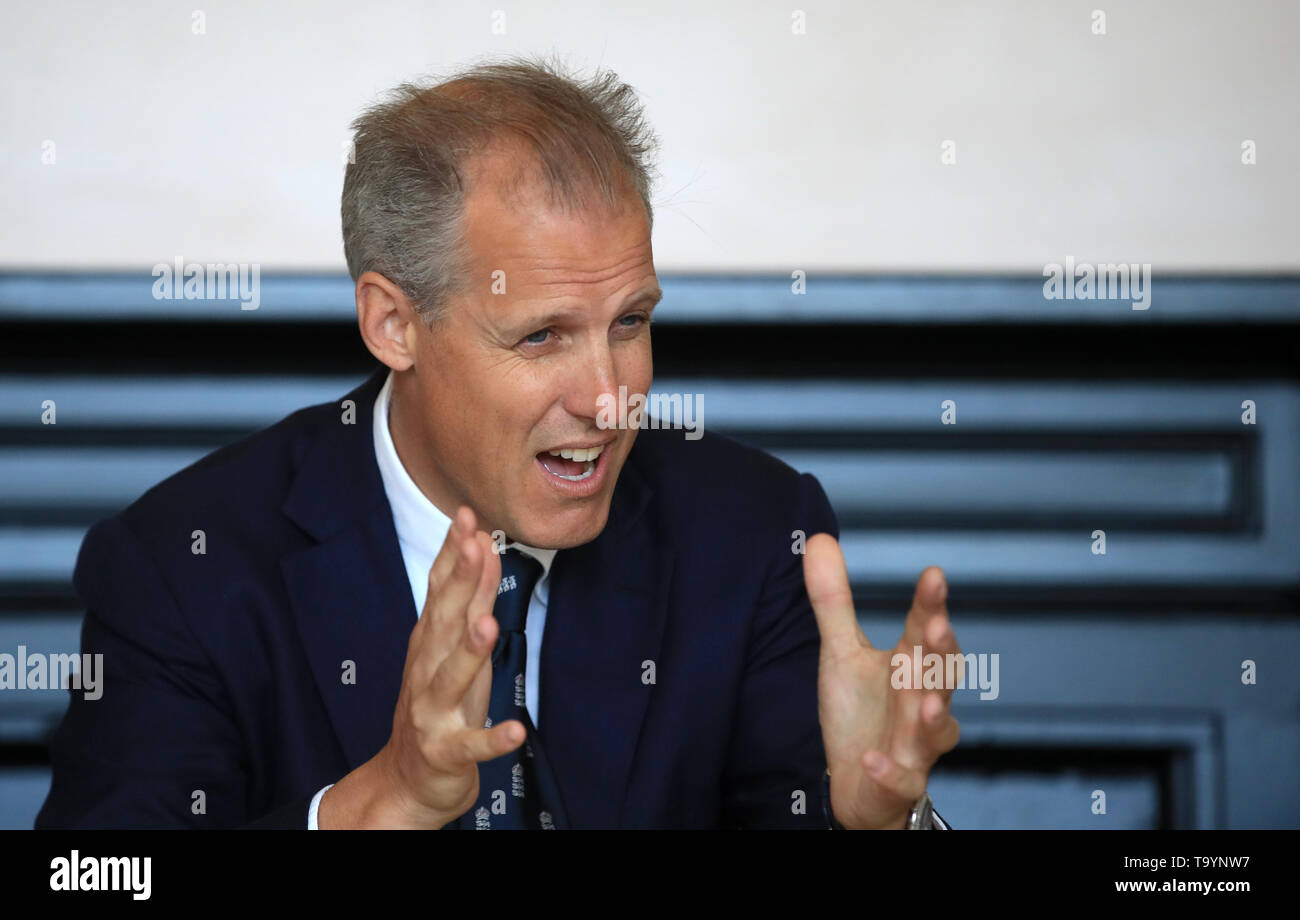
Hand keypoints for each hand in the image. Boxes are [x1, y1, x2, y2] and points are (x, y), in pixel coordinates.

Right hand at [319, 506, 522, 827]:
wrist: (409, 779)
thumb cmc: (439, 703)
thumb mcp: (453, 645)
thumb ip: (468, 598)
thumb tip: (483, 544)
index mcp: (430, 643)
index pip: (440, 591)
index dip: (453, 555)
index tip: (467, 517)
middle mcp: (426, 671)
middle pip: (443, 623)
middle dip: (460, 585)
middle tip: (477, 547)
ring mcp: (434, 712)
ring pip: (452, 679)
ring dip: (469, 652)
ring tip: (488, 624)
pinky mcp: (448, 751)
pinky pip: (472, 745)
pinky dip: (492, 739)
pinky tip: (515, 732)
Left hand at [803, 534, 960, 829]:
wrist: (860, 784)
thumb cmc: (861, 712)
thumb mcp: (841, 653)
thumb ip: (834, 601)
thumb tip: (819, 538)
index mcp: (910, 666)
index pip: (925, 629)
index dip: (931, 604)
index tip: (933, 575)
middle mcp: (922, 701)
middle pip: (941, 675)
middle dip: (941, 653)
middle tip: (937, 627)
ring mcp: (916, 744)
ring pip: (935, 731)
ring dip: (934, 715)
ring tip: (925, 701)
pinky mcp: (901, 782)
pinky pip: (900, 779)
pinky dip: (888, 771)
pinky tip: (871, 759)